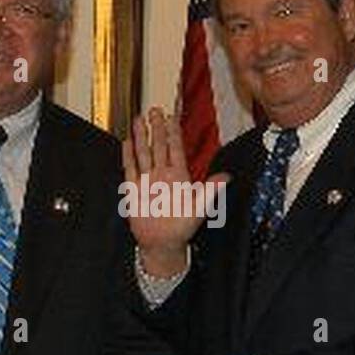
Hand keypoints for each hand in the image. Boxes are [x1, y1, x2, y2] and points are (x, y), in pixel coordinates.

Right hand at [121, 107, 228, 276]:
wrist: (163, 244)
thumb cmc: (183, 227)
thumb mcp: (200, 208)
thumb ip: (211, 190)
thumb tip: (227, 177)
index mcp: (179, 177)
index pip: (175, 149)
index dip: (173, 133)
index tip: (171, 117)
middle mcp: (162, 175)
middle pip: (158, 146)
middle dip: (156, 128)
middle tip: (155, 110)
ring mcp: (147, 181)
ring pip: (143, 153)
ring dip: (141, 137)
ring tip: (138, 119)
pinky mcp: (134, 190)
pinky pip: (130, 169)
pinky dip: (128, 156)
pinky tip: (127, 142)